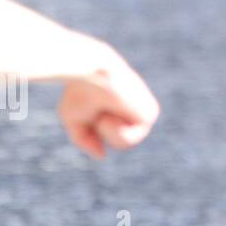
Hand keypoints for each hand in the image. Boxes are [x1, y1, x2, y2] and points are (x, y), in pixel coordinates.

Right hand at [57, 41, 159, 158]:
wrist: (91, 71)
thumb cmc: (80, 90)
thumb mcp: (74, 119)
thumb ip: (86, 139)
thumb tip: (102, 155)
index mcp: (122, 110)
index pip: (112, 136)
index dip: (98, 129)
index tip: (94, 110)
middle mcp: (136, 111)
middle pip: (119, 143)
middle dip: (102, 130)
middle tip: (100, 110)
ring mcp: (145, 112)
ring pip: (124, 144)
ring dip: (107, 130)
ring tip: (106, 110)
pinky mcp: (150, 114)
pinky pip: (128, 139)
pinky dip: (114, 129)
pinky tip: (113, 111)